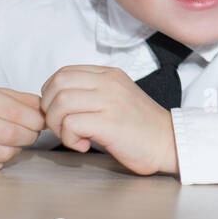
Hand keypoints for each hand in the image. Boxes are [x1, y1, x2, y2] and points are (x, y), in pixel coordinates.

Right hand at [0, 84, 43, 170]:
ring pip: (5, 153)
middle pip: (12, 134)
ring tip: (15, 139)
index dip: (36, 119)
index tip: (41, 121)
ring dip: (18, 148)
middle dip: (31, 135)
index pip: (15, 112)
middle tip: (33, 132)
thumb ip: (21, 99)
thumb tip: (45, 111)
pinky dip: (3, 159)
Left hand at [40, 66, 177, 175]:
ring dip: (58, 125)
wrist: (168, 142)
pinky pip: (71, 124)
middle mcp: (109, 83)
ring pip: (60, 103)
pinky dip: (69, 139)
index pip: (64, 72)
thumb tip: (55, 102)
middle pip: (57, 84)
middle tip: (62, 126)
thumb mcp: (116, 97)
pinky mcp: (109, 122)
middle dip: (49, 109)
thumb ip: (91, 92)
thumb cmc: (139, 126)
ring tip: (73, 137)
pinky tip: (83, 145)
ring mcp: (110, 101)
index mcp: (110, 74)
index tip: (60, 113)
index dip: (51, 94)